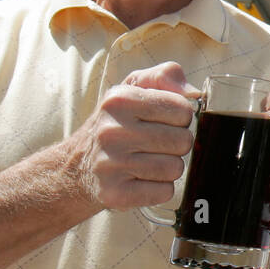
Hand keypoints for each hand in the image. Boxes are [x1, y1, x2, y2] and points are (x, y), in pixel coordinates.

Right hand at [69, 62, 201, 209]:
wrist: (76, 167)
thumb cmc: (117, 123)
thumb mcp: (134, 88)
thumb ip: (166, 76)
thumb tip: (193, 93)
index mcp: (119, 100)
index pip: (182, 109)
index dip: (180, 117)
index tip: (164, 121)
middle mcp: (111, 131)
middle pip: (183, 141)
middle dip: (176, 143)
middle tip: (156, 144)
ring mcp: (110, 164)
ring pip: (175, 168)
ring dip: (169, 167)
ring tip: (147, 161)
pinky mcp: (113, 193)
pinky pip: (164, 192)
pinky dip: (160, 188)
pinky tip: (142, 180)